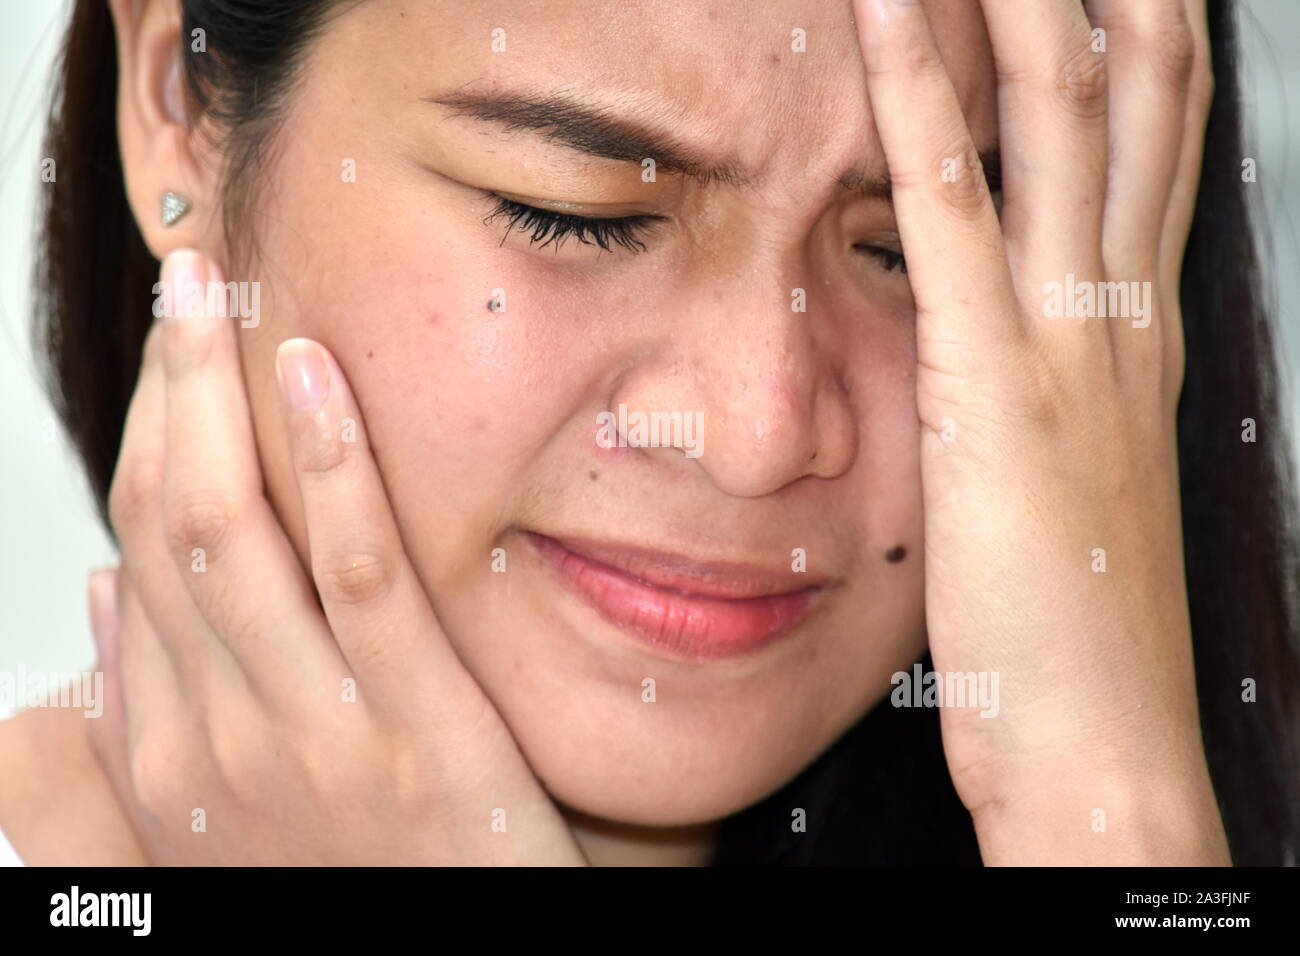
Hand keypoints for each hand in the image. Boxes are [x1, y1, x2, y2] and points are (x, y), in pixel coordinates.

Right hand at [87, 248, 587, 864]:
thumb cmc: (357, 899)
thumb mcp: (221, 833)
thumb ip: (147, 728)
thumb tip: (100, 605)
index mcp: (176, 752)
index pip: (139, 556)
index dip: (146, 439)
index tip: (169, 356)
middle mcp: (222, 737)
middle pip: (172, 528)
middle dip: (167, 392)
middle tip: (186, 279)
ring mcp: (315, 735)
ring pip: (235, 539)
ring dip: (217, 403)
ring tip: (218, 293)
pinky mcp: (417, 737)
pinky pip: (362, 582)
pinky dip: (331, 473)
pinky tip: (319, 377)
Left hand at [852, 0, 1229, 862]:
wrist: (1100, 740)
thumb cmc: (1075, 629)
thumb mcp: (1075, 485)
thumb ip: (1054, 401)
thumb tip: (1015, 357)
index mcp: (1139, 336)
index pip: (1152, 145)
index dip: (1141, 36)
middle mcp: (1122, 312)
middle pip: (1133, 97)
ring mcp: (1068, 335)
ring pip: (1060, 117)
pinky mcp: (995, 375)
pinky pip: (953, 204)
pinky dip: (919, 97)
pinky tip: (887, 11)